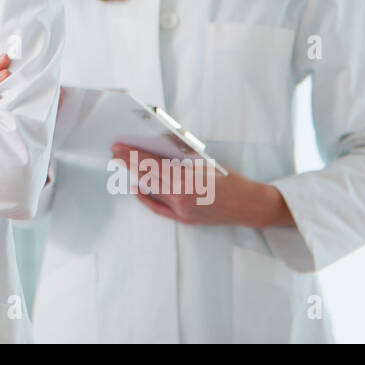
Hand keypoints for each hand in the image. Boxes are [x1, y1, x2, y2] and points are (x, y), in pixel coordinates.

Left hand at [111, 143, 294, 227]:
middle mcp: (181, 198)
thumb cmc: (230, 180)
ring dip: (136, 177)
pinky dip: (146, 196)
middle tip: (115, 153)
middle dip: (129, 164)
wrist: (249, 205)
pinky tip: (136, 186)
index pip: (152, 165)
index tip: (120, 147)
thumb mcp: (205, 161)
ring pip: (151, 191)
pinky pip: (158, 208)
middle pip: (147, 177)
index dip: (133, 155)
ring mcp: (181, 211)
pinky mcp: (184, 219)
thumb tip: (158, 144)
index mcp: (187, 180)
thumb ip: (180, 156)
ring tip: (124, 166)